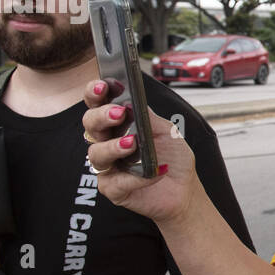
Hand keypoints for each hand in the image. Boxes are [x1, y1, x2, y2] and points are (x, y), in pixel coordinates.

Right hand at [82, 80, 198, 222]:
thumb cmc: (173, 158)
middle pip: (90, 125)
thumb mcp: (167, 131)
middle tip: (118, 114)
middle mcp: (108, 142)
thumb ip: (148, 117)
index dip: (94, 93)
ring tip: (132, 144)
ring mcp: (108, 166)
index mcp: (118, 124)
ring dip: (113, 147)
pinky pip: (114, 181)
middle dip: (101, 116)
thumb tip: (132, 101)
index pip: (98, 104)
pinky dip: (134, 177)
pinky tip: (152, 173)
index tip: (102, 86)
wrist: (184, 189)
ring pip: (96, 153)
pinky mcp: (112, 188)